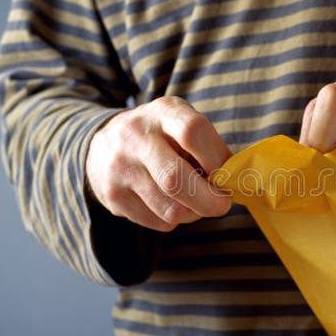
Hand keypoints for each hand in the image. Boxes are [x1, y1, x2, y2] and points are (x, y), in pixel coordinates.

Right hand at [86, 96, 232, 230]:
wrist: (103, 144)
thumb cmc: (160, 136)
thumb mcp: (182, 123)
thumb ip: (208, 147)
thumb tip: (233, 182)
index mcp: (163, 113)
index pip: (192, 132)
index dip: (216, 159)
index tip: (226, 174)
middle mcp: (136, 137)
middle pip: (176, 179)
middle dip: (209, 201)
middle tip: (222, 204)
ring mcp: (120, 168)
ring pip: (171, 209)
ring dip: (193, 212)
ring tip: (193, 201)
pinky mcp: (113, 196)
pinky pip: (158, 222)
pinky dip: (173, 220)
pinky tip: (169, 202)